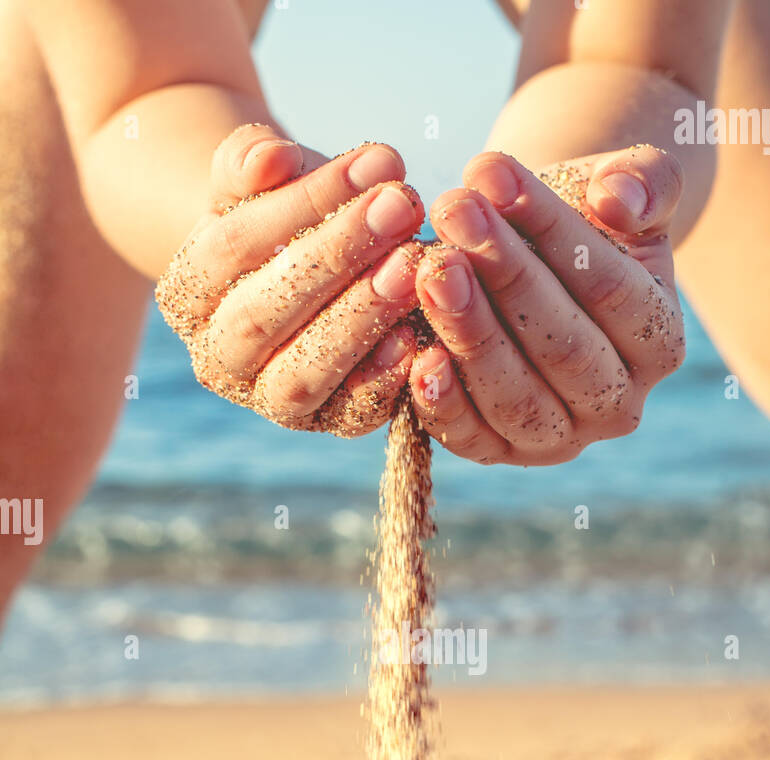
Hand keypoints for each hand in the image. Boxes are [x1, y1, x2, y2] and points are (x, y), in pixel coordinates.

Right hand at [156, 125, 425, 435]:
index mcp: (185, 296)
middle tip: (400, 207)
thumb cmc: (288, 213)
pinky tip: (418, 335)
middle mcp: (217, 360)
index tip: (375, 162)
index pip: (234, 247)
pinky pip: (350, 413)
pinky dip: (383, 379)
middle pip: (263, 315)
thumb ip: (252, 158)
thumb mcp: (263, 177)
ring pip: (302, 373)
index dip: (303, 203)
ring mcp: (269, 402)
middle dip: (336, 258)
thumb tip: (270, 159)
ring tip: (412, 262)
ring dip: (360, 318)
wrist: (317, 269)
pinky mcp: (327, 424)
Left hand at [408, 146, 684, 464]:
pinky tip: (413, 353)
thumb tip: (618, 195)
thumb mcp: (625, 187)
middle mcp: (617, 406)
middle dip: (505, 277)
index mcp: (660, 344)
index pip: (611, 288)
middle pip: (564, 348)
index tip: (492, 171)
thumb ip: (643, 180)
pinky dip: (440, 401)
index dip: (553, 229)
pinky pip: (469, 437)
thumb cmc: (583, 220)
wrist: (536, 264)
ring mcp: (558, 439)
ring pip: (515, 396)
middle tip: (452, 212)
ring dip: (468, 332)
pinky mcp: (498, 453)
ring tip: (428, 267)